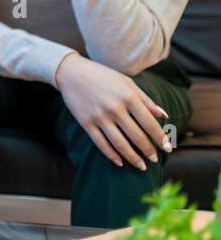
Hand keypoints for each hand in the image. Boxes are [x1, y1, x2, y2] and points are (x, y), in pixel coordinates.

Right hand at [55, 53, 172, 169]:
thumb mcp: (126, 82)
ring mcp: (99, 117)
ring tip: (141, 166)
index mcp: (128, 97)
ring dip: (133, 158)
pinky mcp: (86, 123)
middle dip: (148, 151)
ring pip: (120, 144)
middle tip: (155, 160)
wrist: (71, 73)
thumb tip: (163, 115)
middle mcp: (115, 108)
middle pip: (136, 136)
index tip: (168, 148)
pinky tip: (120, 162)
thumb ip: (145, 99)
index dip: (160, 138)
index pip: (149, 123)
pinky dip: (111, 155)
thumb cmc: (102, 75)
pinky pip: (101, 143)